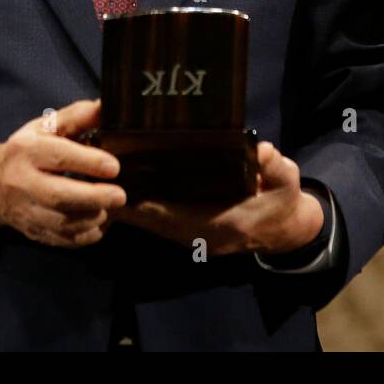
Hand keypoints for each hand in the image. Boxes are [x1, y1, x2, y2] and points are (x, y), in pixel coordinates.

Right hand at [0, 99, 125, 248]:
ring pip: (61, 223)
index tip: (114, 166)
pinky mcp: (33, 232)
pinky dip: (85, 236)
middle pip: (58, 196)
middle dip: (94, 197)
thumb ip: (77, 116)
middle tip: (121, 195)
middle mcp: (22, 183)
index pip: (58, 157)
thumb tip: (105, 106)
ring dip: (91, 218)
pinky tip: (100, 222)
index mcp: (27, 151)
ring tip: (111, 207)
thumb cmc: (28, 150)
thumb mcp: (46, 126)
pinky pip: (62, 241)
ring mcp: (26, 212)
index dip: (88, 162)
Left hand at [105, 140, 324, 255]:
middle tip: (98, 166)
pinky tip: (124, 181)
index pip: (167, 213)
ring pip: (147, 220)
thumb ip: (274, 167)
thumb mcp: (286, 182)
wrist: (284, 231)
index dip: (140, 199)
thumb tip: (262, 150)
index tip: (118, 178)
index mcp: (215, 224)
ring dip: (126, 201)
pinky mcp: (185, 227)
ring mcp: (188, 233)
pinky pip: (154, 217)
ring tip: (102, 171)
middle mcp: (195, 233)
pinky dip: (138, 203)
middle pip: (147, 218)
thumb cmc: (281, 204)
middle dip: (122, 197)